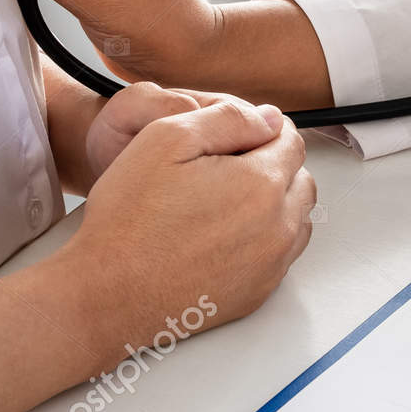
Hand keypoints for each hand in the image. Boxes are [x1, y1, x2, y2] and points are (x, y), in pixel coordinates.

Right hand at [60, 96, 316, 336]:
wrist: (109, 293)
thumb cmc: (130, 219)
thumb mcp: (166, 138)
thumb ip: (228, 118)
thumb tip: (269, 117)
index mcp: (261, 183)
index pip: (292, 141)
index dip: (262, 131)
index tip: (235, 138)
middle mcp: (278, 226)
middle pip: (300, 179)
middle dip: (274, 165)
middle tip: (227, 168)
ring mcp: (271, 264)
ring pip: (296, 217)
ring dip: (275, 202)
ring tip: (226, 200)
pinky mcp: (259, 292)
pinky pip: (281, 254)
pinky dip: (265, 238)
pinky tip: (225, 234)